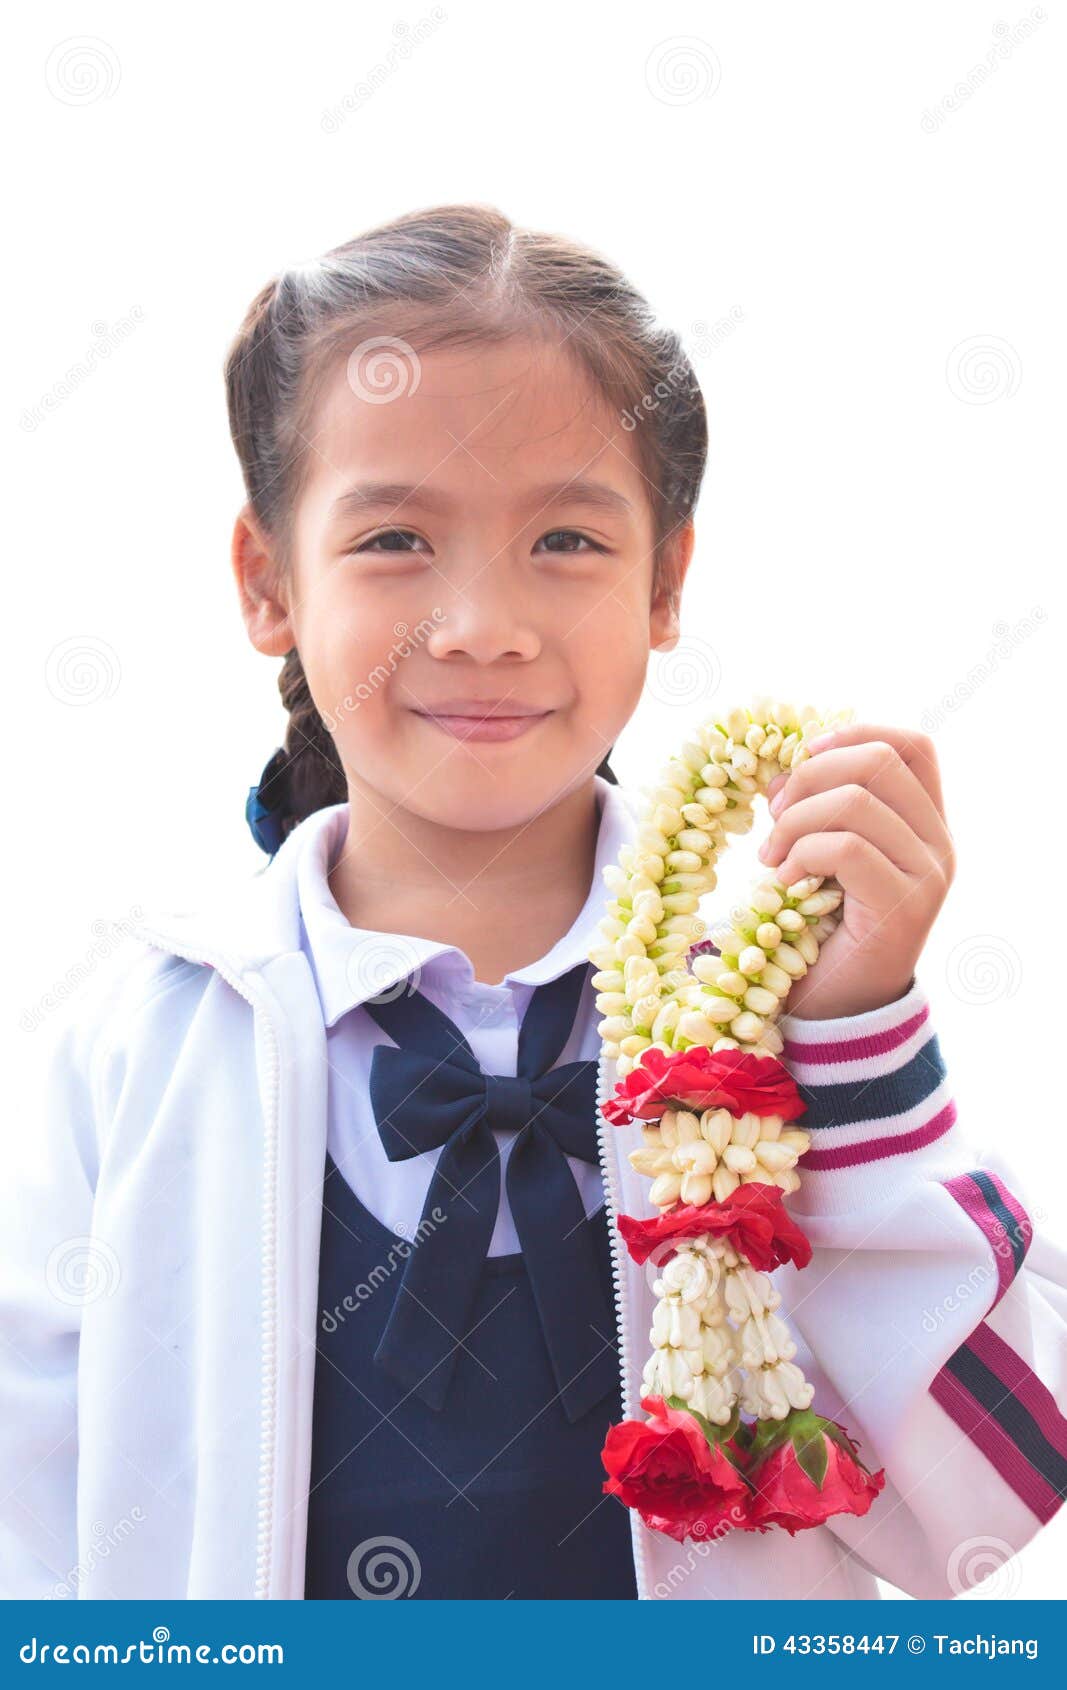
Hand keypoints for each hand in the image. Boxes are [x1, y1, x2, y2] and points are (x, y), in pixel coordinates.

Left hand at [755, 723, 956, 1019]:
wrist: (839, 1010)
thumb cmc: (823, 930)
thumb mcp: (823, 856)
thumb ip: (821, 810)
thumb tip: (785, 773)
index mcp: (925, 823)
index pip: (912, 746)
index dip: (855, 734)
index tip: (805, 757)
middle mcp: (938, 844)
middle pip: (879, 762)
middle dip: (811, 776)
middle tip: (774, 816)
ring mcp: (928, 875)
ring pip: (856, 802)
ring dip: (795, 822)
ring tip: (771, 857)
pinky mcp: (904, 907)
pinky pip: (847, 849)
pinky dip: (802, 855)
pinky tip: (785, 882)